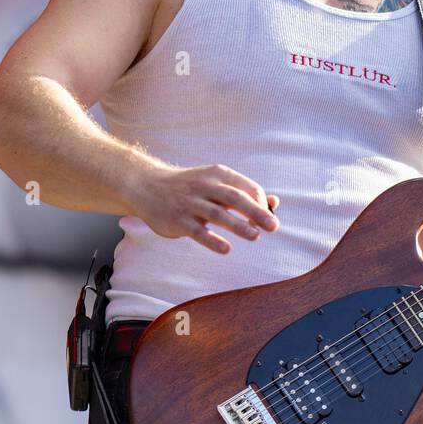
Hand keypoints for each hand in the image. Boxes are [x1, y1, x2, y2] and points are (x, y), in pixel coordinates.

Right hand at [132, 162, 278, 253]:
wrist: (148, 187)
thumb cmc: (191, 188)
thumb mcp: (216, 183)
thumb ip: (244, 194)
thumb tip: (274, 203)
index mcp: (218, 174)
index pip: (247, 187)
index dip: (261, 202)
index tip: (268, 216)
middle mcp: (204, 186)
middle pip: (235, 198)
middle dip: (256, 212)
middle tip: (274, 226)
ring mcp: (190, 203)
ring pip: (218, 214)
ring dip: (239, 225)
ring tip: (256, 236)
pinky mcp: (178, 220)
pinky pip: (198, 231)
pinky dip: (213, 240)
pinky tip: (227, 249)